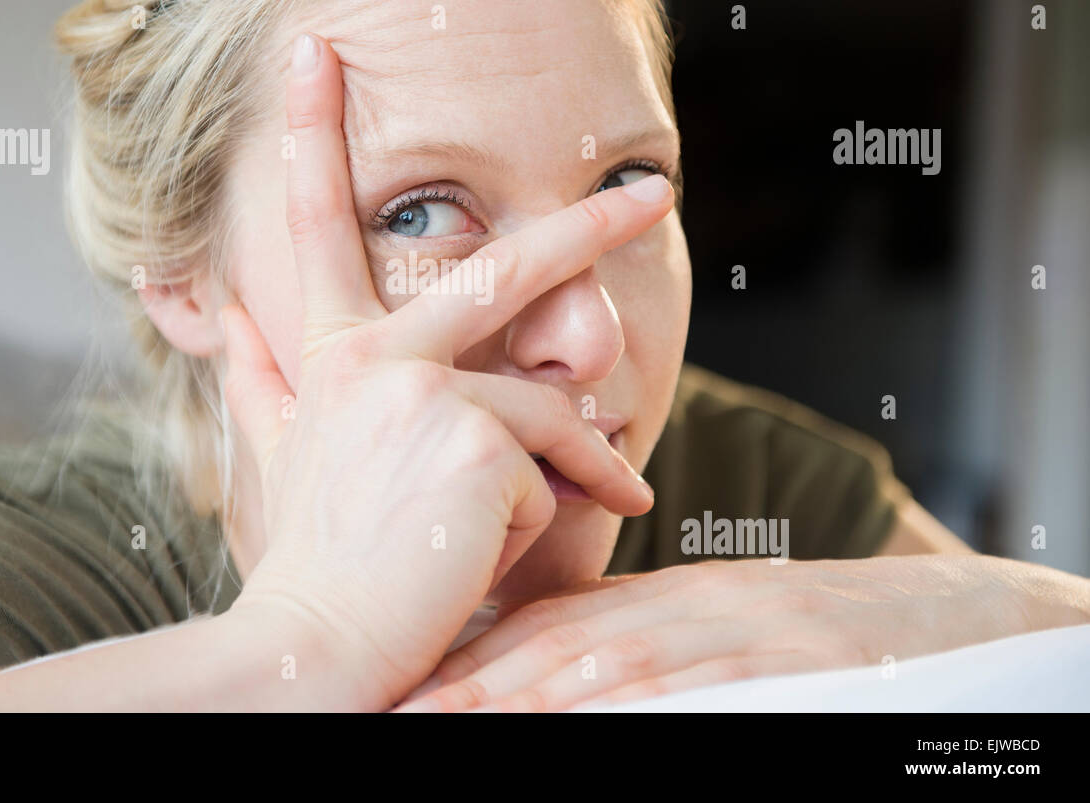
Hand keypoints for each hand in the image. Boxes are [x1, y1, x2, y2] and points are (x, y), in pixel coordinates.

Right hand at [222, 31, 674, 709]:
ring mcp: (424, 392)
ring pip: (547, 408)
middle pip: (500, 267)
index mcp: (332, 351)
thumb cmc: (314, 554)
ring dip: (576, 466)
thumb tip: (217, 310)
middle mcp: (374, 356)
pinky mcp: (474, 439)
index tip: (313, 55)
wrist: (322, 645)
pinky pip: (556, 463)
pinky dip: (559, 509)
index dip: (308, 132)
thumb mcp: (280, 451)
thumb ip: (256, 375)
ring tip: (588, 503)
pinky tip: (507, 549)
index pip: (314, 224)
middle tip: (653, 187)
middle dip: (588, 222)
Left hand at [394, 553, 1087, 711]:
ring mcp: (732, 633)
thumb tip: (516, 665)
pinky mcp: (788, 661)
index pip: (541, 627)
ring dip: (526, 700)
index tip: (398, 692)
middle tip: (398, 713)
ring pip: (613, 665)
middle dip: (470, 686)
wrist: (923, 617)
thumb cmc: (796, 633)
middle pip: (557, 647)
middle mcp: (677, 608)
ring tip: (451, 722)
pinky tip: (585, 721)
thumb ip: (617, 640)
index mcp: (649, 599)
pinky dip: (637, 707)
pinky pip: (699, 685)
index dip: (465, 659)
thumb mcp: (698, 626)